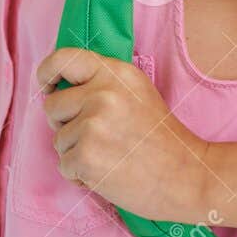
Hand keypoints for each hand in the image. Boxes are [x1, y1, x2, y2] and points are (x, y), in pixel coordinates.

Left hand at [35, 47, 215, 224]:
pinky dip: (80, 175)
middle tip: (98, 137)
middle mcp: (101, 94)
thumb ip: (102, 83)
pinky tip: (108, 174)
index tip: (47, 87)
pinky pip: (64, 165)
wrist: (190, 177)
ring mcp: (92, 125)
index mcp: (115, 73)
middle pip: (52, 106)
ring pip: (58, 139)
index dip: (47, 73)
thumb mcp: (137, 93)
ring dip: (76, 153)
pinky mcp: (86, 156)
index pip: (63, 59)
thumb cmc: (162, 139)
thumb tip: (59, 86)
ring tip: (111, 157)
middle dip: (65, 124)